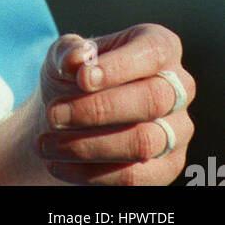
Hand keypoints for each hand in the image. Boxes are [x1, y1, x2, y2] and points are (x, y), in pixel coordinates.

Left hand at [36, 25, 194, 185]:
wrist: (70, 119)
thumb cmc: (74, 77)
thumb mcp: (64, 55)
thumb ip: (68, 52)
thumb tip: (76, 59)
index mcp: (160, 47)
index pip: (153, 51)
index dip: (119, 67)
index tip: (81, 79)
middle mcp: (178, 88)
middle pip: (152, 99)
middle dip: (98, 109)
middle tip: (54, 114)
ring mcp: (177, 130)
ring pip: (144, 142)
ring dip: (88, 145)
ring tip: (46, 144)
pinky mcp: (167, 168)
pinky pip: (135, 178)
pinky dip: (91, 173)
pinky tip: (58, 164)